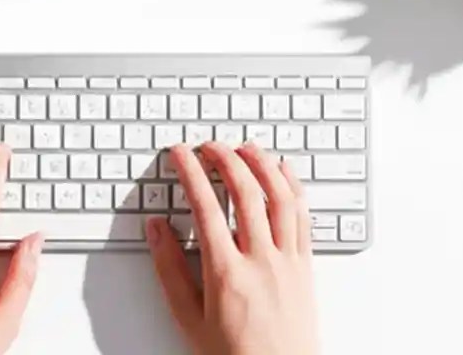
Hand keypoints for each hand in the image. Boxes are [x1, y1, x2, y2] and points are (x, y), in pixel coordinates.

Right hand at [147, 142, 319, 354]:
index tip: (181, 154)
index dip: (190, 172)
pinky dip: (293, 186)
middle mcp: (260, 261)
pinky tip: (283, 172)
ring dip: (262, 164)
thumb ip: (170, 270)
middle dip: (225, 158)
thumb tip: (156, 230)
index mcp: (226, 274)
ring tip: (245, 148)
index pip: (205, 207)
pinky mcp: (306, 266)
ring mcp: (288, 261)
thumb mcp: (188, 317)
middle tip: (209, 146)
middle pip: (245, 192)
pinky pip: (303, 216)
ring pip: (279, 197)